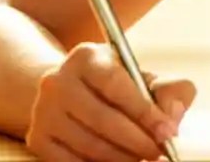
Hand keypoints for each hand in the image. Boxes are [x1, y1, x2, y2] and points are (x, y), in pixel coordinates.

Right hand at [26, 42, 197, 161]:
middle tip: (160, 152)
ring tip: (143, 157)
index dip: (145, 112)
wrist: (72, 95)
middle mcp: (57, 81)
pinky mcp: (37, 140)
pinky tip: (119, 161)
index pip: (116, 85)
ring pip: (89, 145)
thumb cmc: (118, 88)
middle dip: (138, 141)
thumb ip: (170, 90)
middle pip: (103, 119)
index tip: (168, 132)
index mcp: (86, 57)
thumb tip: (172, 116)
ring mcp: (43, 112)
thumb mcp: (144, 79)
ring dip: (123, 158)